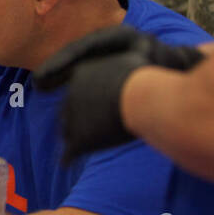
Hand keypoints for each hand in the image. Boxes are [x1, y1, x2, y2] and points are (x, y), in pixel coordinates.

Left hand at [34, 26, 204, 162]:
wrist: (142, 98)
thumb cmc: (148, 80)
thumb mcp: (137, 65)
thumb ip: (132, 67)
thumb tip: (143, 51)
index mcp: (82, 73)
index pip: (78, 89)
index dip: (87, 102)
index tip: (97, 109)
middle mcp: (70, 94)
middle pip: (68, 111)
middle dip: (77, 121)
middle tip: (90, 130)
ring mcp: (72, 117)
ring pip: (68, 131)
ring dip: (74, 138)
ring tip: (81, 146)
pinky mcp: (78, 139)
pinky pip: (68, 151)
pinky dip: (67, 158)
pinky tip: (66, 163)